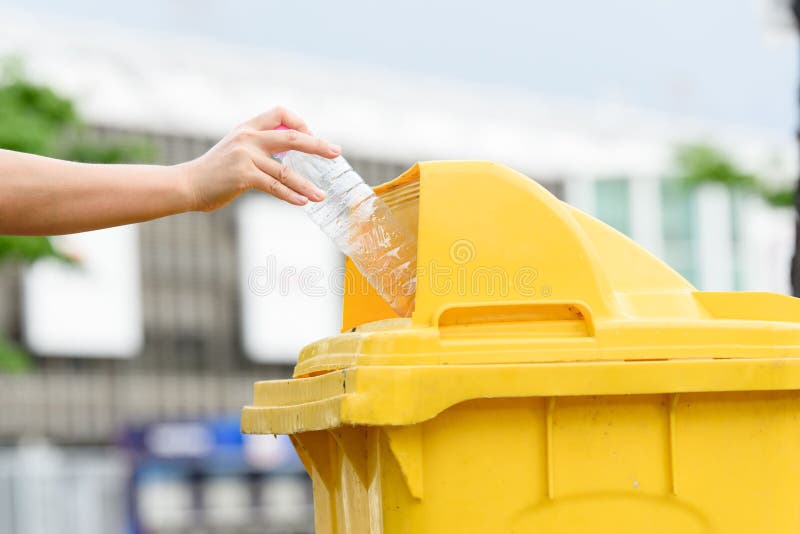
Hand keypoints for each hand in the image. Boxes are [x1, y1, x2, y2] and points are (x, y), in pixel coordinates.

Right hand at [179, 107, 340, 210]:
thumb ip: (257, 147)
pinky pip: (274, 187)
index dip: (299, 122)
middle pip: (293, 137)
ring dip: (307, 184)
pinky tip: (302, 202)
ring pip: (286, 170)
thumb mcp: (234, 150)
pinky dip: (291, 196)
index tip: (311, 136)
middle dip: (318, 145)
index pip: (280, 113)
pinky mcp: (243, 176)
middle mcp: (248, 138)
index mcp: (247, 128)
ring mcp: (246, 156)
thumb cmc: (212, 172)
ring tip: (321, 195)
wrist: (185, 185)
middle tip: (336, 153)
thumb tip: (285, 155)